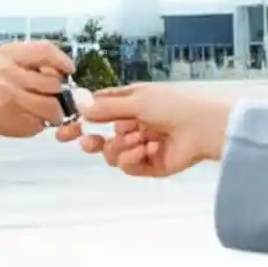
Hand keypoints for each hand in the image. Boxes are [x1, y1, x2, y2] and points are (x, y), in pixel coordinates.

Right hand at [0, 41, 73, 137]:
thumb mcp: (4, 55)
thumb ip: (30, 59)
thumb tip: (59, 69)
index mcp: (10, 56)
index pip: (46, 53)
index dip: (62, 61)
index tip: (68, 69)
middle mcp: (11, 76)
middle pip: (53, 85)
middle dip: (60, 92)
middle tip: (58, 95)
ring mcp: (11, 100)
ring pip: (50, 109)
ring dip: (53, 111)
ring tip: (46, 109)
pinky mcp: (10, 122)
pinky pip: (37, 126)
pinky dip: (37, 124)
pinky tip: (28, 118)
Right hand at [55, 83, 232, 176]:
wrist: (203, 128)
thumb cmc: (174, 105)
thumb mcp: (136, 100)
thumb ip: (106, 108)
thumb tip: (82, 108)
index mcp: (131, 103)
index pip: (99, 111)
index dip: (82, 120)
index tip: (65, 129)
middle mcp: (135, 124)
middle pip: (102, 138)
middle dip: (92, 141)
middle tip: (86, 142)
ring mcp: (142, 145)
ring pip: (113, 153)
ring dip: (122, 147)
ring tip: (140, 140)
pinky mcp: (150, 165)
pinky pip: (128, 166)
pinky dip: (133, 158)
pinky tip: (148, 149)